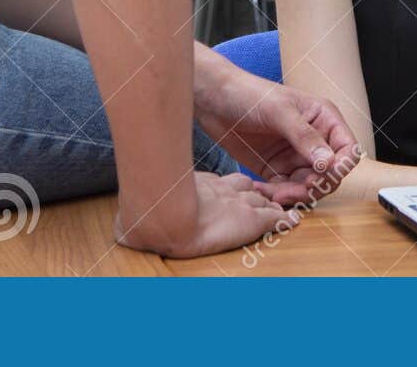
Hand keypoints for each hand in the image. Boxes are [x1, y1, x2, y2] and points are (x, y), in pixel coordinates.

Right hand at [114, 171, 295, 258]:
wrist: (167, 220)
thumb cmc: (152, 218)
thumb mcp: (145, 219)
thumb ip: (141, 220)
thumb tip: (122, 232)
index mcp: (206, 189)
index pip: (229, 184)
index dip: (238, 187)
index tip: (243, 187)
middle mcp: (226, 193)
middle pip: (250, 189)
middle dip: (261, 191)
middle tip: (276, 191)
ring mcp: (240, 206)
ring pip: (265, 202)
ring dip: (278, 203)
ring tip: (294, 199)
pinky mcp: (252, 220)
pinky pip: (275, 220)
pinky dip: (284, 220)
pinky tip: (295, 221)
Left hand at [194, 48, 360, 204]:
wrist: (214, 99)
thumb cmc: (248, 93)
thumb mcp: (279, 111)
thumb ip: (305, 136)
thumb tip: (329, 162)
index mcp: (323, 119)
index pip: (347, 149)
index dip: (340, 166)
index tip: (323, 175)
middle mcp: (313, 139)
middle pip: (330, 173)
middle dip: (316, 185)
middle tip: (295, 191)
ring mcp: (294, 155)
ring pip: (309, 186)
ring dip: (296, 194)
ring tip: (276, 194)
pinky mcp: (275, 168)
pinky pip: (285, 189)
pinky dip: (278, 195)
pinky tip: (262, 191)